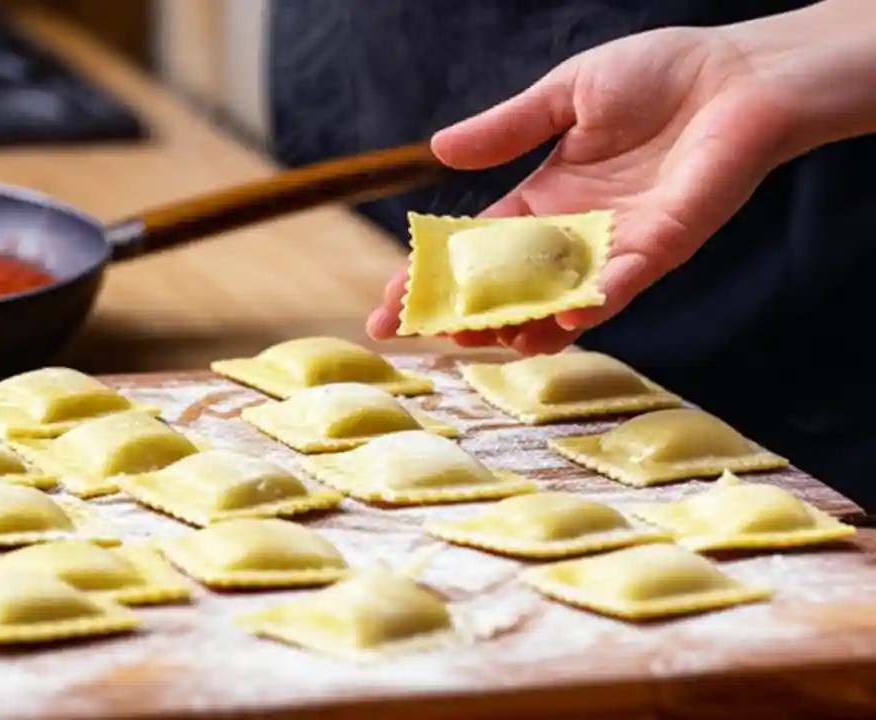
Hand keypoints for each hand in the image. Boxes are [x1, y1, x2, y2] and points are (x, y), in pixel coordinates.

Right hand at [367, 25, 797, 353]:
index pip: (473, 248)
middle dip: (462, 312)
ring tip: (479, 339)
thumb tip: (437, 150)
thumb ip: (507, 129)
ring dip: (518, 323)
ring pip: (557, 299)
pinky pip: (621, 283)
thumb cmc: (660, 74)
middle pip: (505, 285)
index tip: (388, 310)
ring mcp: (617, 246)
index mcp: (544, 199)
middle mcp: (574, 233)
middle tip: (420, 334)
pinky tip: (555, 322)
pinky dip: (590, 304)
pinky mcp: (663, 245)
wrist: (738, 72)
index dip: (430, 277)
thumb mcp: (564, 95)